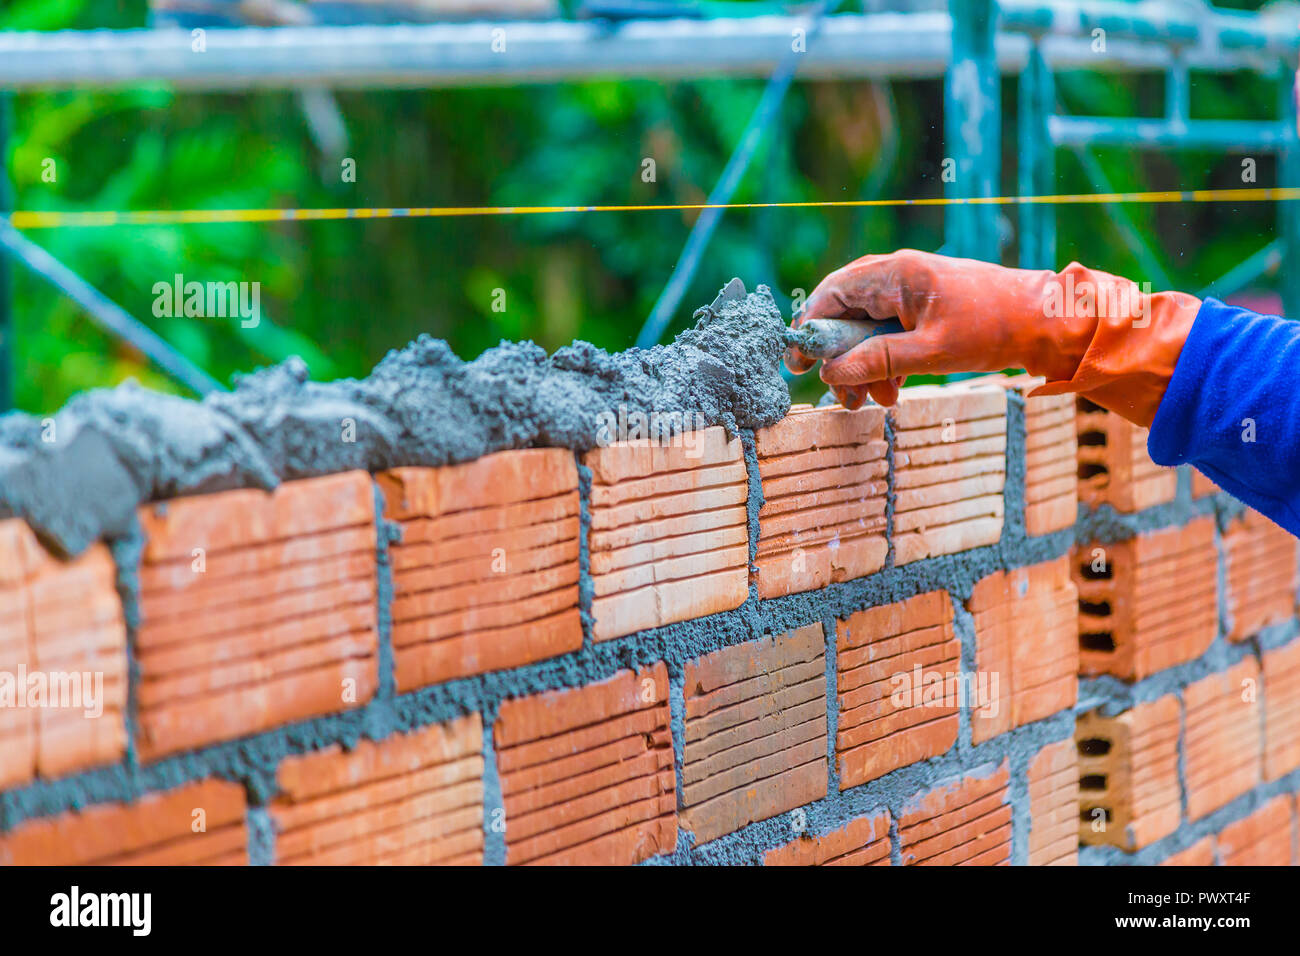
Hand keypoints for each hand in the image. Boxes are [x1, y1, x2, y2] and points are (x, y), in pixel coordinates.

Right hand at [785, 250, 1086, 408]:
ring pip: (867, 328)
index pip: (831, 295)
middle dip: (840, 358)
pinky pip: (890, 333)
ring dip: (864, 366)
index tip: (799, 366)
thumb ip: (876, 361)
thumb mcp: (930, 352)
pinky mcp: (925, 308)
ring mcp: (912, 291)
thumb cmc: (994, 328)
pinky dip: (886, 362)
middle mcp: (899, 276)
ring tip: (873, 401)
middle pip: (846, 314)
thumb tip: (831, 375)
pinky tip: (893, 390)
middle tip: (839, 395)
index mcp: (896, 275)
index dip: (809, 330)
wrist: (1048, 321)